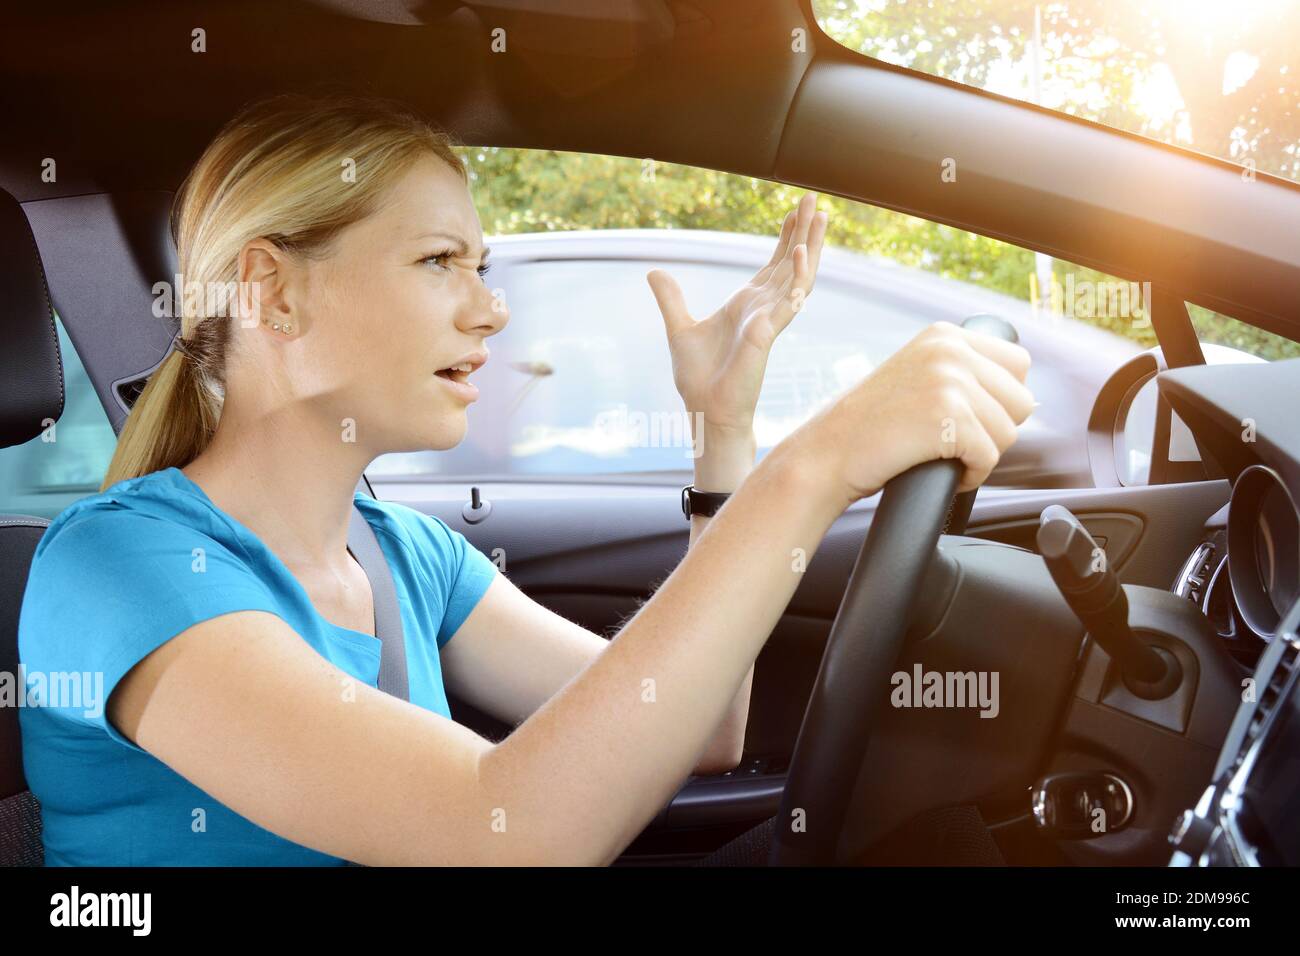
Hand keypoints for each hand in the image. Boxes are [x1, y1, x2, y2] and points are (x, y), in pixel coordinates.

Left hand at [647, 193, 828, 437]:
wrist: (705, 409)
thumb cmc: (699, 377)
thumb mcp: (678, 327)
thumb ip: (671, 299)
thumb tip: (654, 272)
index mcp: (748, 305)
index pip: (774, 264)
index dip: (786, 237)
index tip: (796, 210)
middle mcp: (764, 309)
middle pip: (791, 263)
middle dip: (804, 231)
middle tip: (815, 198)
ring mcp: (769, 320)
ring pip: (798, 277)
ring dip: (809, 246)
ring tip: (820, 215)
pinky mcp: (766, 334)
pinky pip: (787, 302)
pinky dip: (796, 278)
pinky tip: (802, 254)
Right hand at [779, 322, 1034, 507]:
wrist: (826, 454)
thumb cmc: (870, 427)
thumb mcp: (916, 375)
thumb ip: (960, 371)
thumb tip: (1022, 395)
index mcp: (944, 335)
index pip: (1018, 363)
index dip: (1000, 399)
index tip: (969, 418)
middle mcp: (950, 350)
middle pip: (1020, 401)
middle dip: (994, 429)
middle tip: (954, 441)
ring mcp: (949, 381)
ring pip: (1008, 433)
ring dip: (981, 454)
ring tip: (944, 455)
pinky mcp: (948, 417)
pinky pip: (988, 457)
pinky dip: (971, 475)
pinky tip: (944, 470)